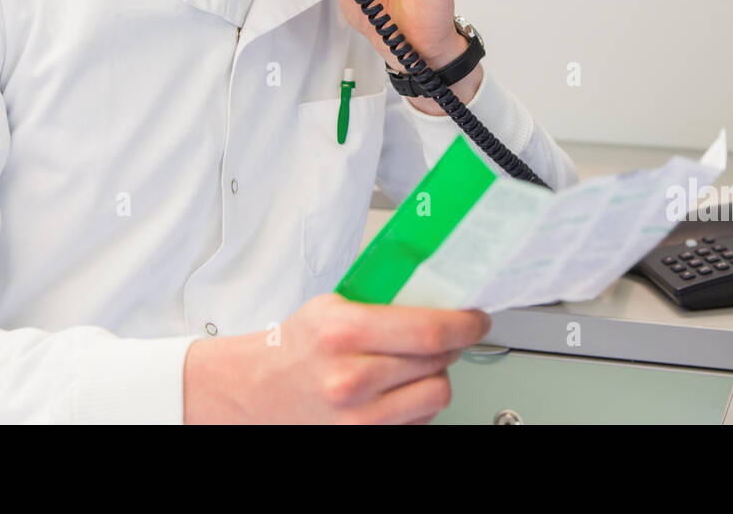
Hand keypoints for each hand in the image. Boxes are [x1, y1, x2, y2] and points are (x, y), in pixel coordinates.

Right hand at [183, 293, 491, 423]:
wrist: (255, 391)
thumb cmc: (295, 347)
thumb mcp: (332, 307)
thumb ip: (382, 301)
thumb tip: (439, 293)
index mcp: (344, 332)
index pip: (430, 329)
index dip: (466, 324)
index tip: (477, 319)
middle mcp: (352, 379)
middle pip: (439, 363)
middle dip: (450, 346)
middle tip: (443, 337)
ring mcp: (357, 418)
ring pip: (435, 395)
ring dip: (434, 378)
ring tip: (414, 366)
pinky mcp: (362, 440)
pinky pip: (418, 422)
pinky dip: (417, 406)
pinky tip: (398, 392)